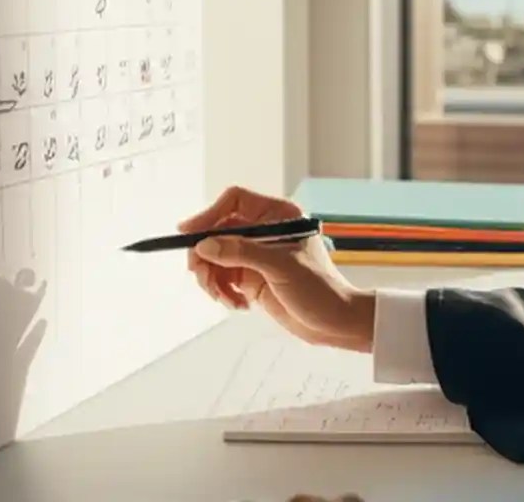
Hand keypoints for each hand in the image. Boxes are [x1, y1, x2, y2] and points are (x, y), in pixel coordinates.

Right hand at [179, 186, 375, 352]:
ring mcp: (256, 254)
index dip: (209, 214)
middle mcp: (264, 230)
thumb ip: (241, 253)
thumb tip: (205, 245)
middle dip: (206, 255)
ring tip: (225, 299)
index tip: (188, 233)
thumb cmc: (319, 289)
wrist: (335, 323)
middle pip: (218, 231)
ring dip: (212, 279)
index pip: (234, 201)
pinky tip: (238, 305)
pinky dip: (222, 291)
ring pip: (215, 256)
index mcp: (278, 215)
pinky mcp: (252, 277)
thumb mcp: (280, 267)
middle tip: (200, 276)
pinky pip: (222, 277)